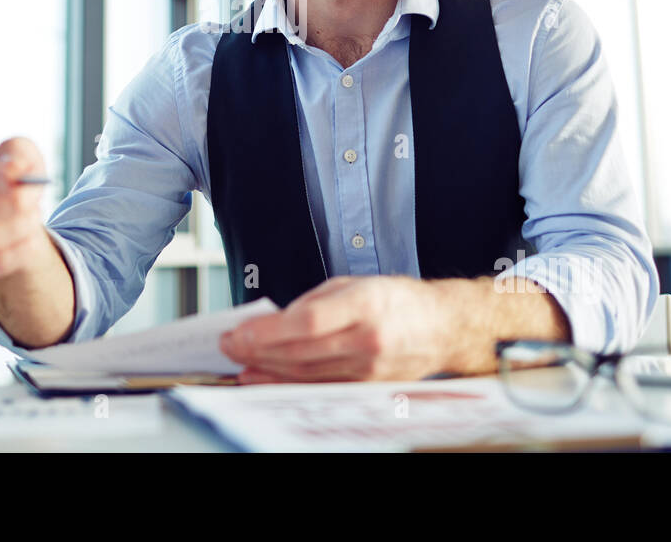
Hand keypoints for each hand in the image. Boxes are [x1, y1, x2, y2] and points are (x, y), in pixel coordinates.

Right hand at [0, 137, 46, 279]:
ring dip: (20, 228)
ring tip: (33, 217)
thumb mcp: (25, 156)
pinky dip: (19, 251)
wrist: (23, 213)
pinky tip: (27, 238)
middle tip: (33, 202)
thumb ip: (18, 152)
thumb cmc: (20, 179)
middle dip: (7, 207)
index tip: (16, 179)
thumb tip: (13, 168)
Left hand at [217, 275, 448, 383]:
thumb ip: (314, 301)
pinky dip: (288, 384)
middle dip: (257, 351)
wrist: (443, 327)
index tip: (238, 332)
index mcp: (366, 303)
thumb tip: (273, 321)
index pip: (307, 322)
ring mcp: (369, 368)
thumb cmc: (397, 300)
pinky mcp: (368, 387)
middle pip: (301, 352)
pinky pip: (319, 386)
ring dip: (266, 370)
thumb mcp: (355, 283)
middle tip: (228, 346)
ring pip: (306, 374)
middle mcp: (369, 339)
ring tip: (239, 362)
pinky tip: (265, 379)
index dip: (268, 331)